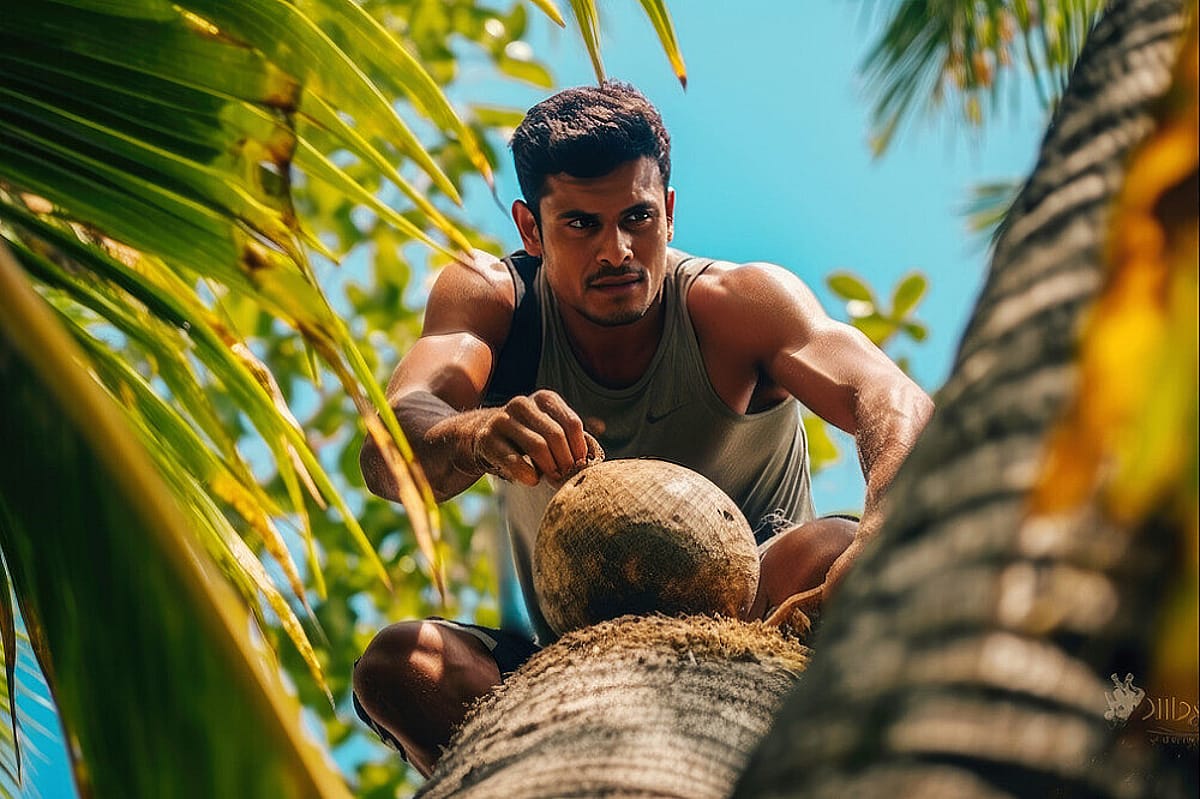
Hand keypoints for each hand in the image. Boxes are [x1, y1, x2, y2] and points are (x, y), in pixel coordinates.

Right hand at [469, 390, 603, 485]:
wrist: (483, 437)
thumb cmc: (528, 438)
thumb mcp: (551, 431)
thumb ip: (575, 438)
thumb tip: (597, 445)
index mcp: (544, 399)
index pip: (572, 424)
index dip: (580, 449)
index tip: (580, 464)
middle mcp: (522, 404)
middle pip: (556, 435)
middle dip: (565, 460)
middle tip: (566, 475)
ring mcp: (502, 420)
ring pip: (537, 446)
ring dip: (550, 468)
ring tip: (553, 478)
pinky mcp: (487, 439)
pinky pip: (515, 461)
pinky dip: (528, 475)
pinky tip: (532, 479)